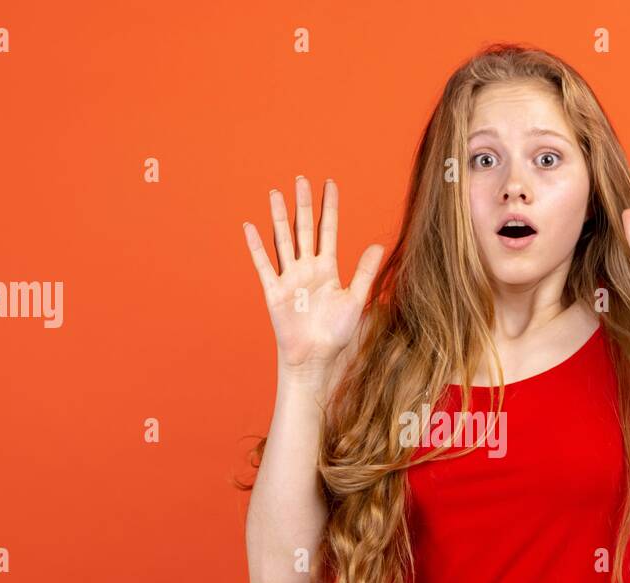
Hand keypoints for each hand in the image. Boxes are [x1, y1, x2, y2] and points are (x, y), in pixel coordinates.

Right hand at [242, 175, 384, 374]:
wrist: (316, 357)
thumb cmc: (336, 333)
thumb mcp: (355, 299)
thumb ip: (364, 272)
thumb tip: (379, 245)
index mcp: (328, 269)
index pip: (329, 230)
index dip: (329, 208)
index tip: (330, 184)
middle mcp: (307, 269)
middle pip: (304, 229)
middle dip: (303, 204)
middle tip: (301, 179)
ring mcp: (289, 278)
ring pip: (283, 240)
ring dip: (278, 217)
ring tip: (275, 193)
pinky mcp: (274, 291)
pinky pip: (264, 265)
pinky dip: (256, 246)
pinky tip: (250, 227)